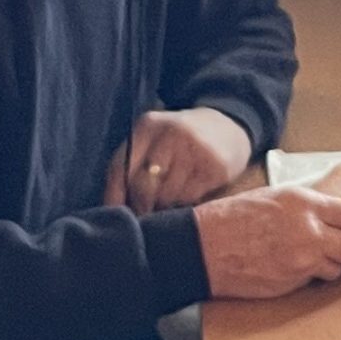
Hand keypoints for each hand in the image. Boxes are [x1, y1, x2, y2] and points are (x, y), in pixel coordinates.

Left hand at [105, 107, 254, 211]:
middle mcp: (172, 133)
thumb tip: (111, 211)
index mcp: (148, 125)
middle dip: (142, 205)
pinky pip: (189, 199)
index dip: (115, 198)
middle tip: (149, 209)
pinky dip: (186, 203)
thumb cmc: (179, 141)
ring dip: (166, 205)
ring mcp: (196, 148)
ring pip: (166, 197)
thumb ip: (127, 169)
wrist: (230, 125)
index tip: (119, 214)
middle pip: (142, 187)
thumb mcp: (151, 142)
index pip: (119, 169)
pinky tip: (191, 191)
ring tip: (172, 196)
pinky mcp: (216, 166)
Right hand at [193, 185, 340, 298]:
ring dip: (330, 265)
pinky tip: (290, 267)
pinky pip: (312, 282)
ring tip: (307, 256)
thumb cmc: (235, 217)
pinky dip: (309, 277)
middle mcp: (308, 232)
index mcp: (306, 204)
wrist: (203, 247)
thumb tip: (339, 214)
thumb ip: (312, 206)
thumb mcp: (279, 197)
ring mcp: (299, 262)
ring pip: (336, 270)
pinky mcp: (288, 284)